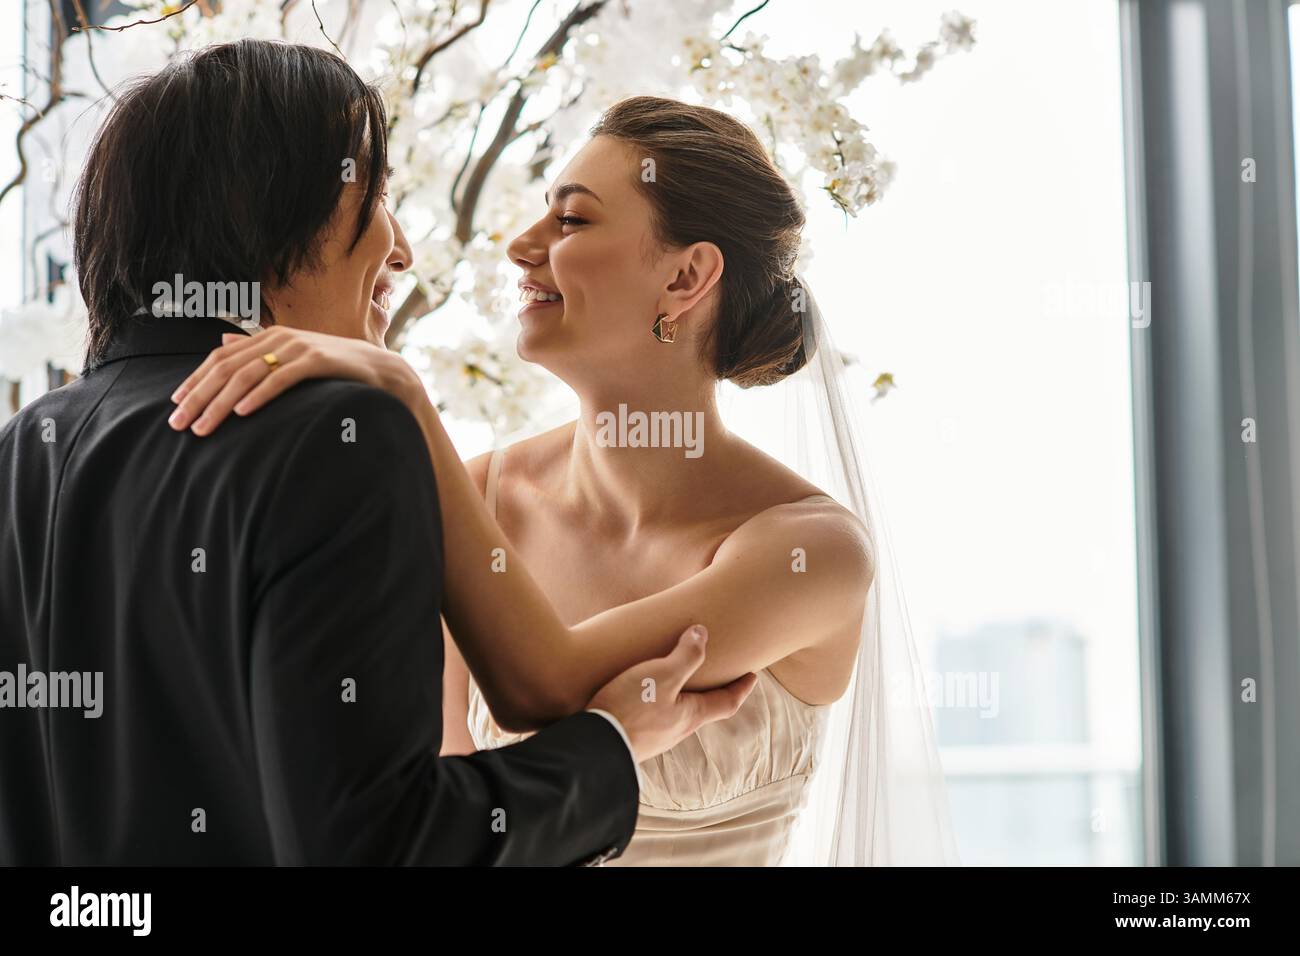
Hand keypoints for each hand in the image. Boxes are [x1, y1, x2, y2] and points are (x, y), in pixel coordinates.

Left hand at [166, 326, 424, 435]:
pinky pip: (281, 379)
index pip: (220, 359)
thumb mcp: (292, 359)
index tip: (174, 406)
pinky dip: (259, 396)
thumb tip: (222, 344)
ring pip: (247, 375)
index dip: (194, 382)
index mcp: (269, 336)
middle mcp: (279, 337)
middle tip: (178, 425)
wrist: (382, 372)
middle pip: (227, 368)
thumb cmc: (335, 371)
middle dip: (199, 397)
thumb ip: (258, 351)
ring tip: (203, 428)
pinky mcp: (318, 361)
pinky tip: (242, 414)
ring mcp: (298, 347)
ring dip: (220, 403)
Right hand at [589, 626, 757, 763]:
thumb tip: (702, 634)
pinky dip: (662, 702)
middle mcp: (677, 730)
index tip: (752, 676)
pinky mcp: (633, 737)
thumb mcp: (662, 675)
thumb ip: (686, 656)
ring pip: (678, 714)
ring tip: (680, 680)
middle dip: (713, 692)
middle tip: (718, 675)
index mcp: (691, 715)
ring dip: (685, 697)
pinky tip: (645, 695)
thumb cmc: (630, 708)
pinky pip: (655, 717)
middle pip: (703, 709)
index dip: (741, 688)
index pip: (727, 702)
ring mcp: (655, 737)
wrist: (594, 745)